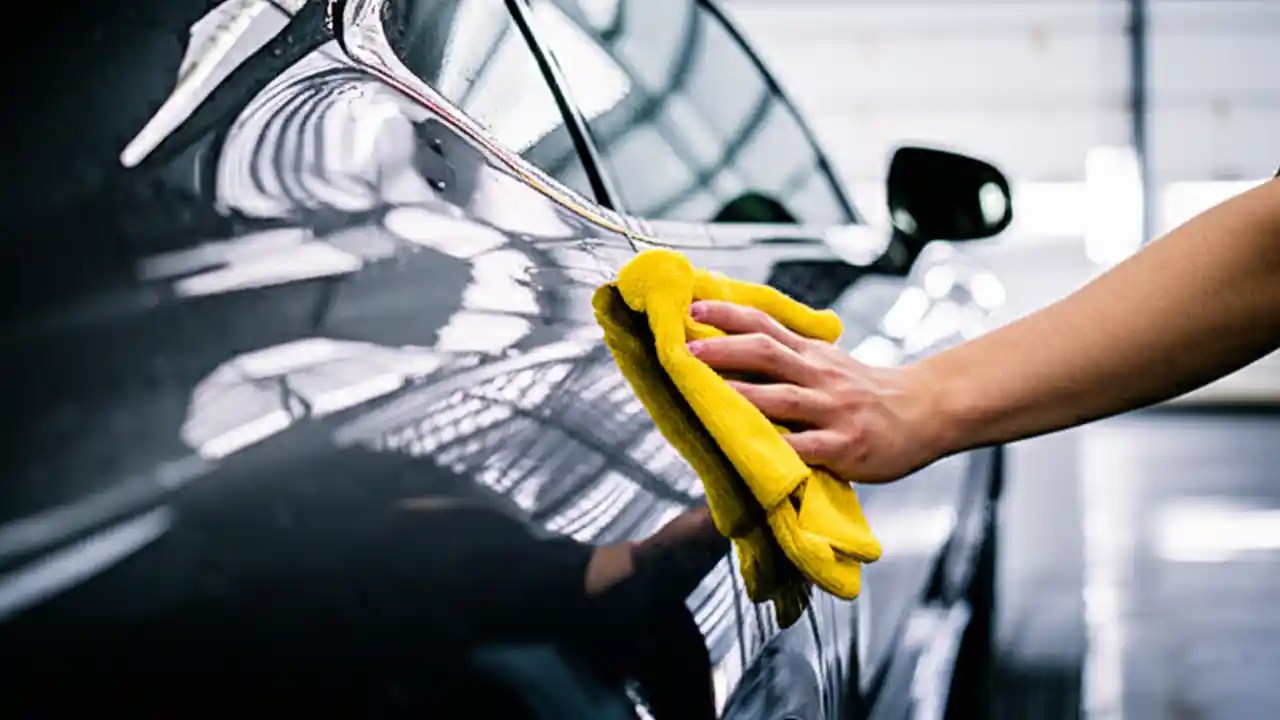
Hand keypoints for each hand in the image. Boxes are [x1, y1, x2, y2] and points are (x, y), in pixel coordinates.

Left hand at [686, 300, 949, 483]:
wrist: (924, 411)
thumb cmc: (864, 392)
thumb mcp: (828, 362)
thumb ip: (788, 355)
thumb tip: (732, 343)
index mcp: (811, 353)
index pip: (764, 324)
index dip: (727, 314)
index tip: (692, 307)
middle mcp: (819, 375)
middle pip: (766, 352)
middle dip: (723, 350)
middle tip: (685, 351)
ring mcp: (833, 410)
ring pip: (781, 398)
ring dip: (741, 396)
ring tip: (704, 396)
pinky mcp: (845, 446)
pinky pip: (808, 447)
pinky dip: (781, 449)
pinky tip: (752, 454)